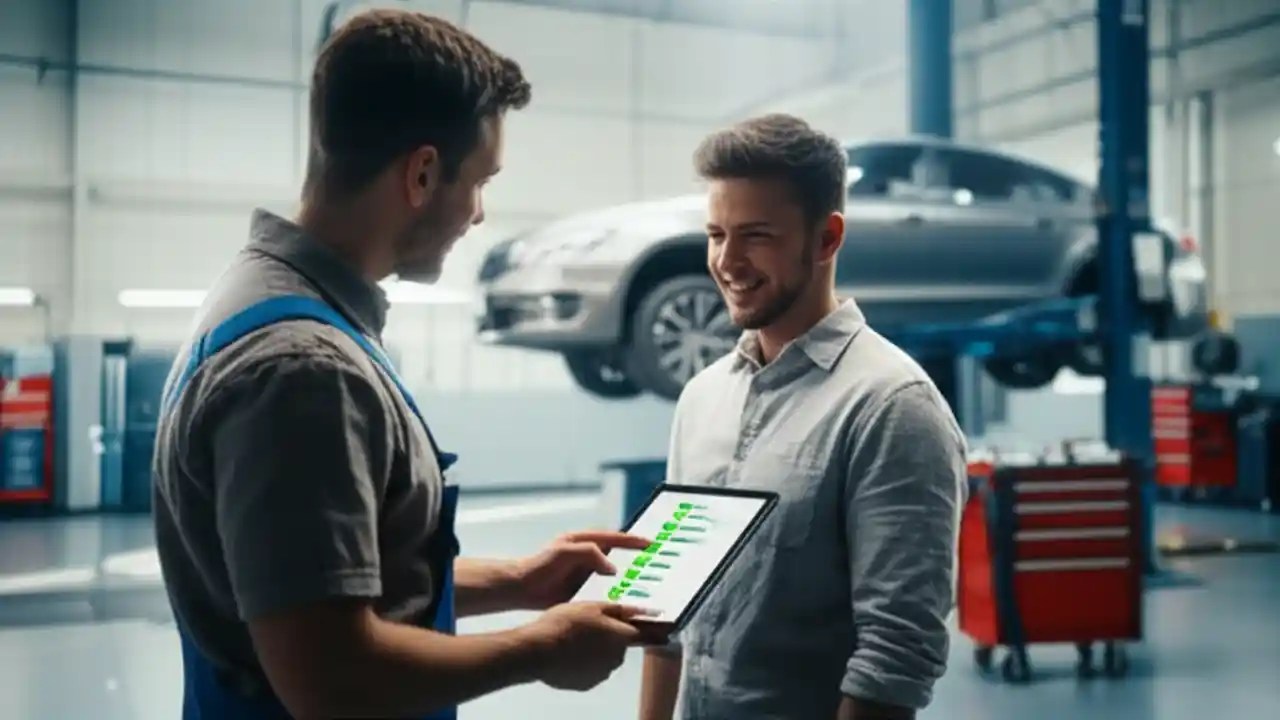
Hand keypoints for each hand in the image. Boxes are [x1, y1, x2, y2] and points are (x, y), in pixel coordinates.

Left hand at [512, 530, 651, 609]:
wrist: (521, 589)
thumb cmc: (540, 566)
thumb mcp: (563, 552)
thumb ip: (588, 553)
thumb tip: (612, 568)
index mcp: (583, 541)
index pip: (614, 538)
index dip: (633, 540)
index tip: (651, 544)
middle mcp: (587, 555)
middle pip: (617, 556)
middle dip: (636, 560)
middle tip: (657, 565)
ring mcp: (586, 573)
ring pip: (613, 575)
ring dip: (628, 581)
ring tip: (649, 587)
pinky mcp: (583, 590)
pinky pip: (604, 590)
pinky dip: (615, 595)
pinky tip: (627, 605)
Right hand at [528, 602, 647, 690]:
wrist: (537, 651)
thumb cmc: (566, 623)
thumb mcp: (592, 607)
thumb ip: (619, 610)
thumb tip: (643, 610)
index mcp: (620, 637)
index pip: (646, 635)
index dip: (657, 632)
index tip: (668, 632)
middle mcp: (615, 658)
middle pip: (620, 644)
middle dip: (611, 636)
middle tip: (590, 625)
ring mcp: (600, 674)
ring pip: (604, 657)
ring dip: (596, 649)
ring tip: (574, 638)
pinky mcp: (585, 683)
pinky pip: (590, 669)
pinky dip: (583, 662)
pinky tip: (568, 652)